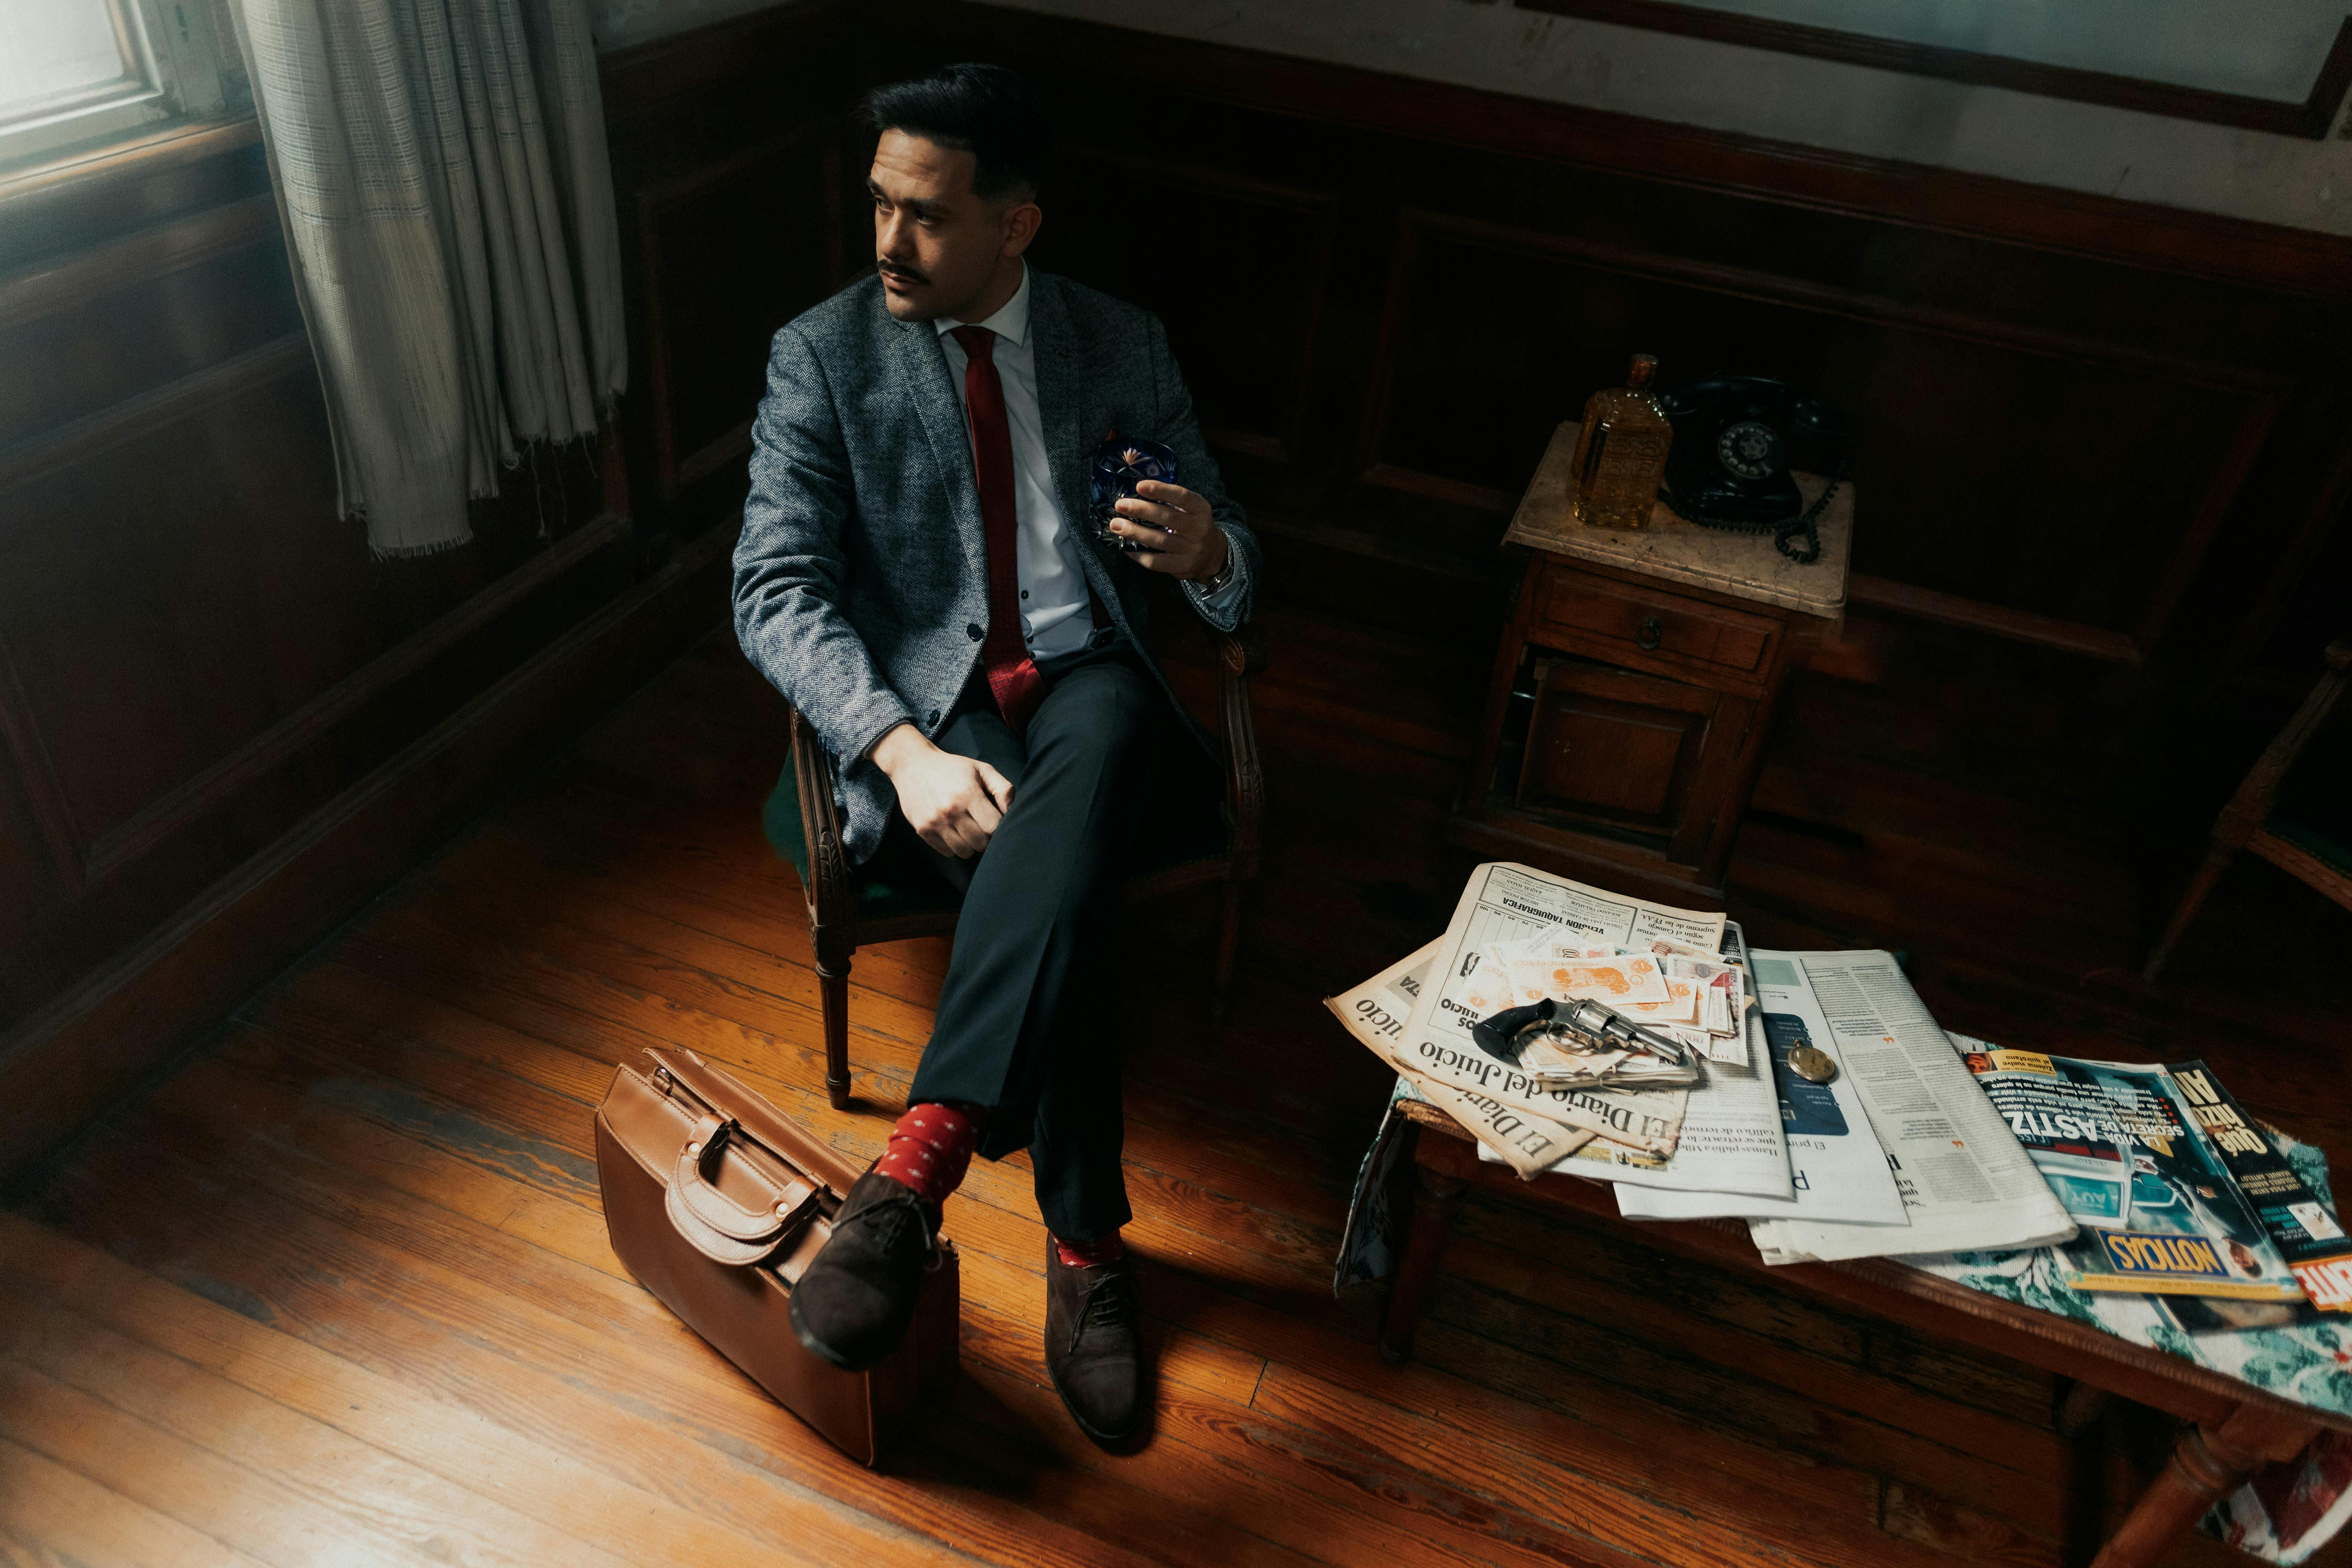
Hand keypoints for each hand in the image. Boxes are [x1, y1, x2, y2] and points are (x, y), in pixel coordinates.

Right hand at [872, 724, 1013, 857]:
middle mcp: (950, 811)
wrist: (913, 764)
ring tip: (967, 829)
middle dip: (985, 837)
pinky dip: (953, 846)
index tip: (994, 819)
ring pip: (964, 852)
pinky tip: (952, 831)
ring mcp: (934, 822)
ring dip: (970, 844)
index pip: (994, 827)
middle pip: (980, 843)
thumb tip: (1012, 811)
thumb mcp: (981, 769)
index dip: (998, 826)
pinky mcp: (922, 830)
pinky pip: (947, 852)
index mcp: (968, 794)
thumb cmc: (952, 767)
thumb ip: (1002, 788)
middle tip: (980, 825)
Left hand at [1107, 480, 1228, 581]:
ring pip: (1159, 540)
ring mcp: (1190, 549)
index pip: (1181, 496)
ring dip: (1135, 532)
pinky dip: (1138, 554)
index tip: (1139, 486)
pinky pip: (1156, 562)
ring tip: (1115, 525)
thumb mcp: (1190, 509)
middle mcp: (1198, 528)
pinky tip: (1126, 547)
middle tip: (1120, 505)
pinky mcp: (1182, 566)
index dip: (1160, 490)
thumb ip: (1171, 500)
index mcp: (1200, 509)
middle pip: (1167, 517)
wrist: (1211, 554)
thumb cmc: (1192, 525)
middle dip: (1141, 510)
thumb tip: (1137, 491)